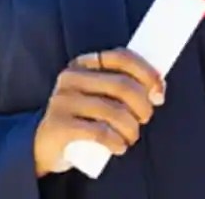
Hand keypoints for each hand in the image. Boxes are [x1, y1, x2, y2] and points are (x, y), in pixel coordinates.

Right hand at [33, 48, 164, 177]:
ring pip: (114, 112)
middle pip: (122, 86)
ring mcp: (63, 101)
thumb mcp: (98, 96)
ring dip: (132, 129)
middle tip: (144, 119)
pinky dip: (117, 142)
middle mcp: (70, 78)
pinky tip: (119, 147)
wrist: (45, 145)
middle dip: (143, 106)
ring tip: (130, 137)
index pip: (122, 57)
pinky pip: (100, 132)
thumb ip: (123, 88)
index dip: (147, 73)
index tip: (159, 93)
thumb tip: (157, 89)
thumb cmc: (83, 119)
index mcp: (83, 64)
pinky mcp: (59, 125)